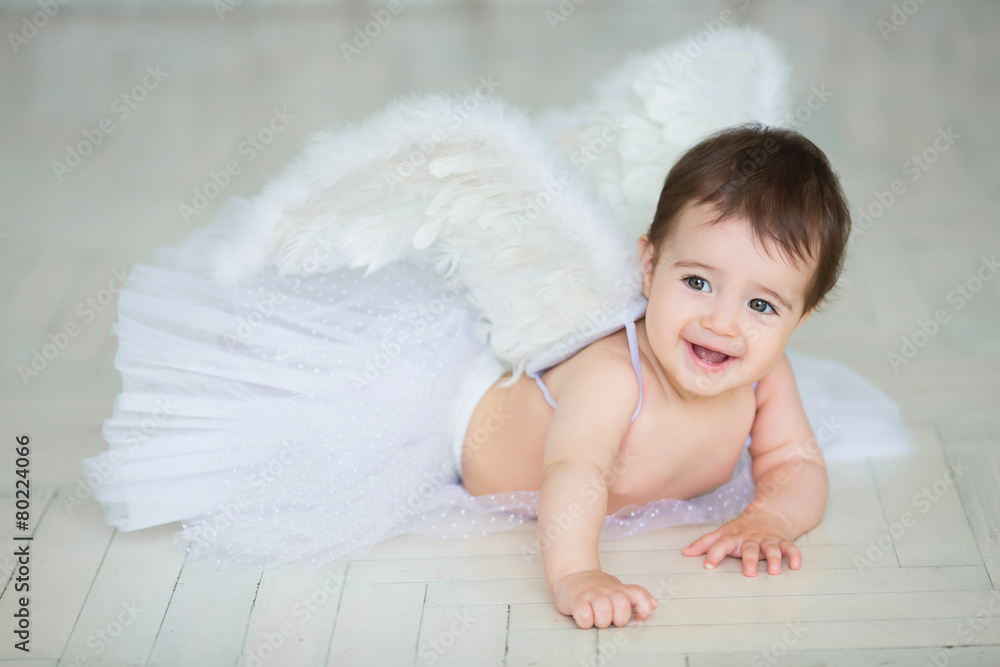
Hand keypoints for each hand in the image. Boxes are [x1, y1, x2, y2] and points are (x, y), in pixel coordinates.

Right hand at [552, 570, 658, 628]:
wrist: (572, 573)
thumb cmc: (597, 586)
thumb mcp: (619, 588)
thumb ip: (637, 596)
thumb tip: (655, 604)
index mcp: (620, 589)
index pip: (639, 595)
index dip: (644, 608)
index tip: (639, 617)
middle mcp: (607, 590)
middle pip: (622, 606)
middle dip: (619, 620)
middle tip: (611, 619)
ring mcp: (591, 594)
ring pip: (604, 612)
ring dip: (601, 622)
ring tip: (596, 620)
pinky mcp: (575, 600)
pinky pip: (583, 615)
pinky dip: (585, 622)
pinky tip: (584, 618)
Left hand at [681, 511, 800, 575]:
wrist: (767, 514)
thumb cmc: (741, 528)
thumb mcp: (722, 532)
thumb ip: (704, 543)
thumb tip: (684, 552)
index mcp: (734, 537)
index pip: (721, 544)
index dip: (714, 554)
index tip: (708, 566)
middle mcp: (751, 539)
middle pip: (750, 548)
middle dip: (750, 560)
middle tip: (749, 572)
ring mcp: (768, 540)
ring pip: (771, 548)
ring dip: (774, 559)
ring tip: (774, 571)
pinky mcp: (782, 541)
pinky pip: (791, 548)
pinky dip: (794, 555)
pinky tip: (795, 565)